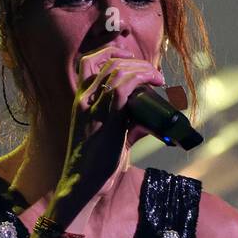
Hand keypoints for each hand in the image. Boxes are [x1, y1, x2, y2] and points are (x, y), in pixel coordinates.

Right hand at [56, 45, 165, 209]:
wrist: (83, 184)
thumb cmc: (96, 164)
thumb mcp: (112, 138)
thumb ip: (130, 126)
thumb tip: (153, 123)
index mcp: (81, 101)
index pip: (88, 62)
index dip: (111, 52)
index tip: (131, 59)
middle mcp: (84, 99)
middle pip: (105, 60)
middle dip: (133, 59)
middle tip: (151, 72)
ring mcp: (93, 107)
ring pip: (117, 69)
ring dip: (142, 68)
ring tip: (157, 77)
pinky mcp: (107, 118)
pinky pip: (125, 86)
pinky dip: (143, 78)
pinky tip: (155, 82)